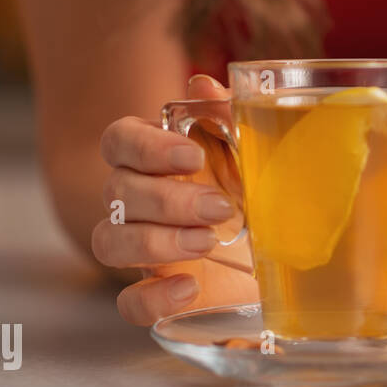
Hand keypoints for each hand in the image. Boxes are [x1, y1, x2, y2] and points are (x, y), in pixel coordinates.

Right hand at [92, 74, 258, 324]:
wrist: (277, 255)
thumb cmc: (258, 190)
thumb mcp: (254, 152)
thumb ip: (229, 115)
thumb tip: (204, 82)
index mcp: (155, 159)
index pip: (119, 140)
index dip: (146, 146)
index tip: (190, 156)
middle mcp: (138, 202)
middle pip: (117, 191)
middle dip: (166, 199)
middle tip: (219, 206)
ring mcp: (142, 251)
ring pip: (109, 243)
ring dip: (155, 241)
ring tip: (207, 241)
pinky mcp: (157, 295)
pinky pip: (129, 304)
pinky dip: (152, 299)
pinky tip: (189, 288)